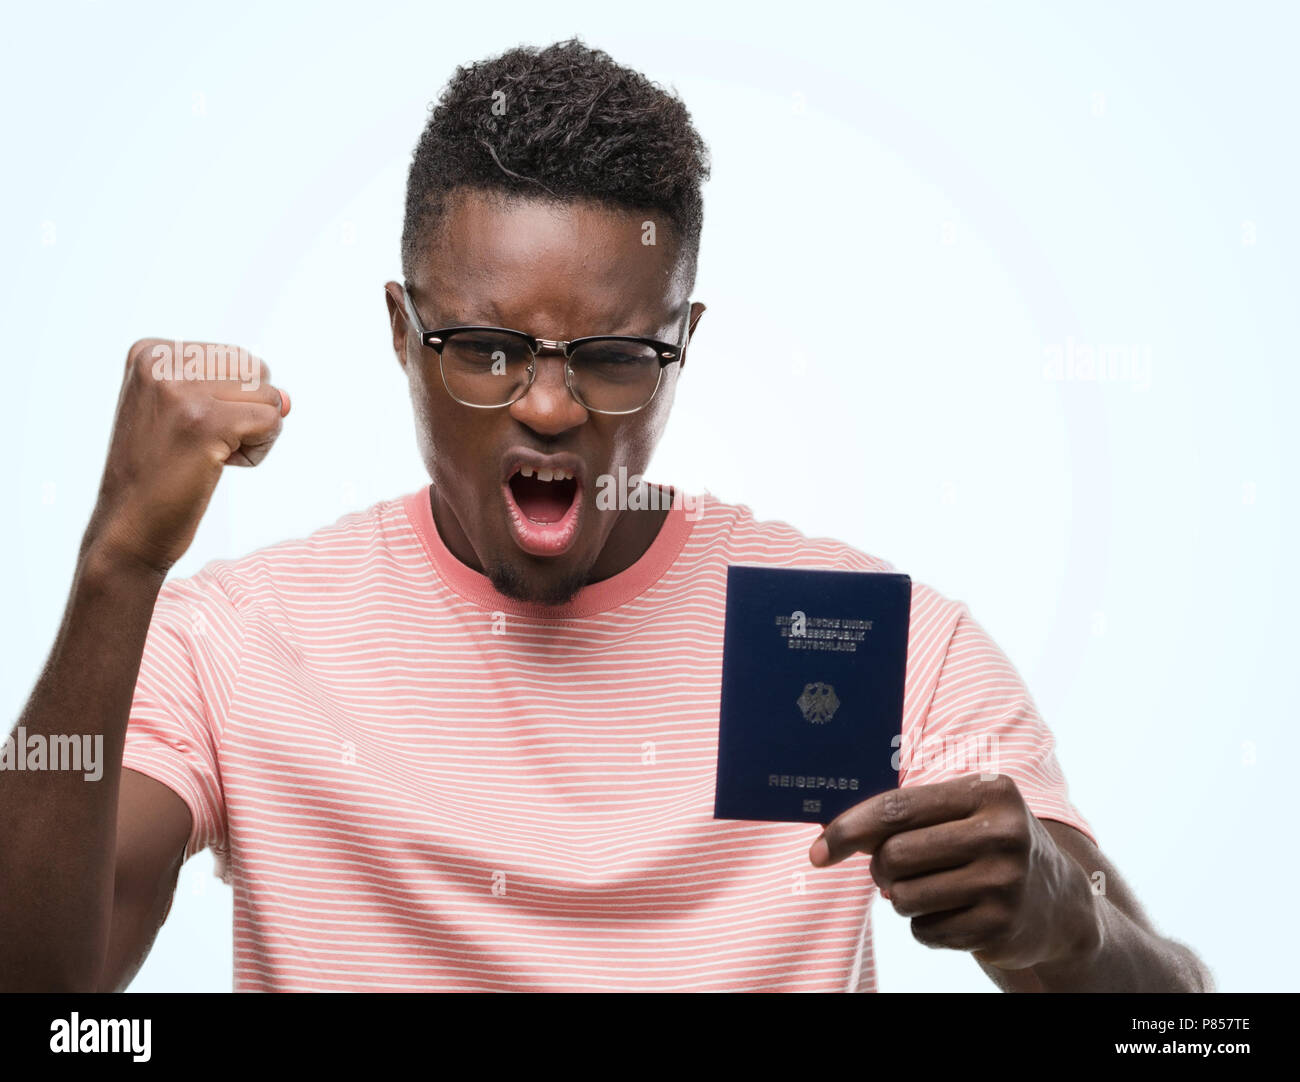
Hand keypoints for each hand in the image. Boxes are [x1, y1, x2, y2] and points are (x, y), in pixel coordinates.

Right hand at [83, 338, 289, 574]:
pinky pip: (272, 421)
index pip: (235, 357)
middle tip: (203, 444)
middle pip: (255, 371)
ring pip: (268, 396)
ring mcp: (180, 391)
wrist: (128, 526)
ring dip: (253, 434)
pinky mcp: (206, 422)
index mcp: (150, 352)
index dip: (228, 400)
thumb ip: (235, 391)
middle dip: (246, 412)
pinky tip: (220, 467)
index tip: (187, 428)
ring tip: (209, 455)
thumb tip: (287, 399)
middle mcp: (159, 362)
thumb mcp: (187, 413)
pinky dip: (258, 451)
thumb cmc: (160, 473)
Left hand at [808, 773, 1100, 970]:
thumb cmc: (990, 846)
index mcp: (988, 791)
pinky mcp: (1001, 927)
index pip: (898, 807)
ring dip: (901, 898)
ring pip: (904, 896)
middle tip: (892, 871)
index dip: (849, 829)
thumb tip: (833, 834)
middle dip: (881, 868)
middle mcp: (1002, 834)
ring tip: (929, 891)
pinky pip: (926, 930)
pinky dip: (926, 925)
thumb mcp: (964, 813)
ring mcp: (1005, 882)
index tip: (818, 850)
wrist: (1060, 904)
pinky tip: (955, 913)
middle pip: (895, 855)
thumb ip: (906, 815)